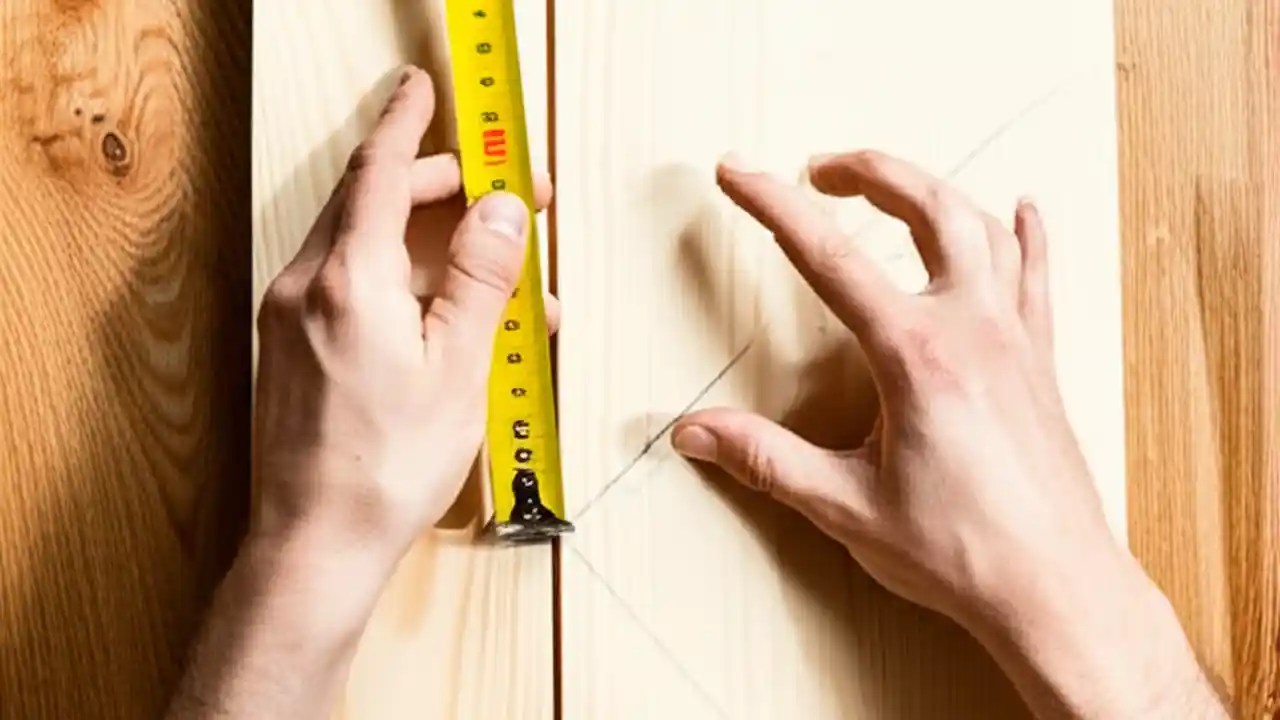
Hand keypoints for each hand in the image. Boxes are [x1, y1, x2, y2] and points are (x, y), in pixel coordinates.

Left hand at [252, 67, 553, 567]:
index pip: (381, 172)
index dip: (408, 124)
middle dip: (436, 186)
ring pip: (363, 245)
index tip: (423, 92)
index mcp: (349, 281)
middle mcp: (306, 287)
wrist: (317, 542)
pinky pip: (347, 285)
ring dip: (425, 242)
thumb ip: (480, 279)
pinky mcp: (291, 347)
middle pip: (372, 202)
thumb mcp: (460, 368)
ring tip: (493, 277)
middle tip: (497, 195)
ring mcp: (290, 317)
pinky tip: (444, 315)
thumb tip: (500, 211)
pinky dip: (398, 279)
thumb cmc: (386, 468)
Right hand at [673, 151, 1224, 717]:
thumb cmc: (962, 554)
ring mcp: (1015, 340)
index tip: (738, 173)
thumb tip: (696, 433)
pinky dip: (1023, 235)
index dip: (772, 206)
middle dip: (869, 171)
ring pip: (984, 227)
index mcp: (915, 355)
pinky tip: (1022, 211)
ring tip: (892, 183)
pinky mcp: (1040, 363)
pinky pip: (1037, 276)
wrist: (1057, 590)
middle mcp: (972, 329)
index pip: (828, 257)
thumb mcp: (845, 506)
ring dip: (933, 190)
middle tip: (820, 166)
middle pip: (927, 208)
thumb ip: (766, 460)